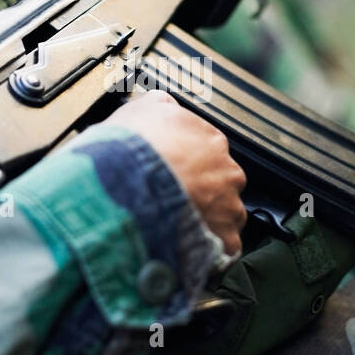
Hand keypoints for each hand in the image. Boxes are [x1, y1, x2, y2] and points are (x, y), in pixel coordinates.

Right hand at [106, 91, 247, 256]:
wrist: (125, 187)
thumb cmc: (129, 150)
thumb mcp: (138, 110)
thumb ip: (157, 105)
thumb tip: (163, 103)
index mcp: (210, 139)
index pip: (208, 151)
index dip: (188, 165)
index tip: (173, 174)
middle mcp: (227, 170)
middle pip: (221, 183)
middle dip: (202, 193)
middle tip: (173, 203)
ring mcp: (229, 205)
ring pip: (226, 215)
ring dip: (207, 222)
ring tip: (178, 230)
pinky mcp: (226, 238)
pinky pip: (225, 248)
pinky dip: (211, 252)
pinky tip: (190, 251)